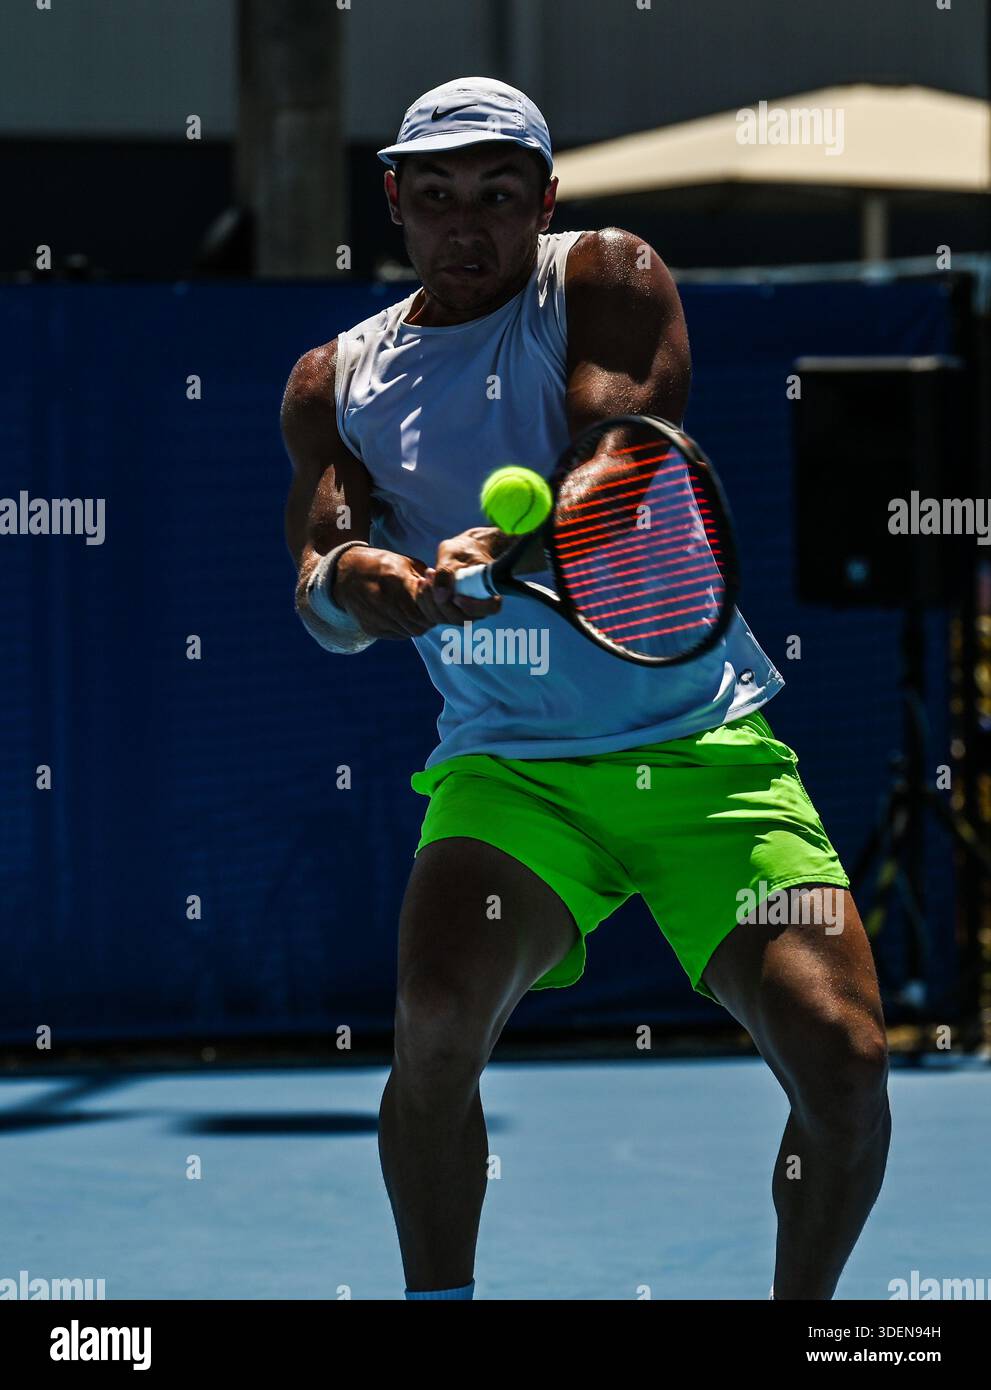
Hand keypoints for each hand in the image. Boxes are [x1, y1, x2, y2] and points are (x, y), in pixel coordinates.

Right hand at [331, 544, 498, 638]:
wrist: (342, 575)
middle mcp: (388, 605)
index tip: (442, 598)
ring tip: (420, 609)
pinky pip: (398, 634)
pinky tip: (404, 614)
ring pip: (412, 630)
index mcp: (398, 584)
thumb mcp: (405, 563)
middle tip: (435, 607)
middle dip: (432, 615)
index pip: (429, 605)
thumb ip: (426, 579)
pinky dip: (405, 626)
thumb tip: (447, 590)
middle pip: (423, 622)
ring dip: (420, 622)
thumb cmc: (379, 564)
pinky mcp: (372, 630)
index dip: (438, 604)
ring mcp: (379, 620)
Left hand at [425, 527, 511, 617]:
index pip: (489, 609)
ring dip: (429, 599)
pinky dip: (424, 600)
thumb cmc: (462, 550)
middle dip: (441, 601)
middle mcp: (478, 609)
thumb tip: (441, 596)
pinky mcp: (447, 611)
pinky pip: (433, 614)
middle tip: (431, 575)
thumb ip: (447, 573)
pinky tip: (421, 581)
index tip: (457, 596)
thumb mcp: (453, 554)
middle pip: (460, 618)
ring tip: (425, 575)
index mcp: (491, 593)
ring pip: (443, 618)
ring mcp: (462, 612)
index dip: (473, 607)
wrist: (461, 552)